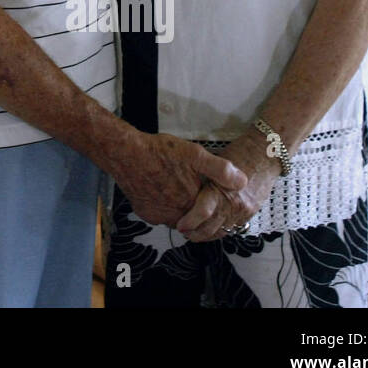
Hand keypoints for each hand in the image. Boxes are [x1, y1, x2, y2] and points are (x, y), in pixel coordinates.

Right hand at [115, 133, 247, 226]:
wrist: (124, 153)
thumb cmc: (160, 152)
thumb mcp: (194, 154)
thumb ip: (220, 169)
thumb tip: (243, 182)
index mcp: (193, 202)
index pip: (209, 209)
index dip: (208, 198)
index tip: (203, 186)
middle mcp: (177, 215)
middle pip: (192, 214)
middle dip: (192, 203)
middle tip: (186, 184)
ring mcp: (159, 216)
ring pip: (176, 216)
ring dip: (178, 206)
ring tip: (172, 185)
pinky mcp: (145, 214)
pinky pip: (159, 214)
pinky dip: (161, 206)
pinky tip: (157, 188)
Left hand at [175, 129, 281, 241]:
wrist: (266, 155)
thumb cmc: (238, 153)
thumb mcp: (215, 161)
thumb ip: (203, 179)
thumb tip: (183, 189)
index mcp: (222, 188)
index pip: (203, 212)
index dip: (189, 221)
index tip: (179, 225)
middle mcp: (234, 203)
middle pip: (212, 227)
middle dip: (195, 233)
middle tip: (182, 232)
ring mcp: (244, 211)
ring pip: (222, 231)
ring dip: (207, 235)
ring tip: (193, 235)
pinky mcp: (250, 213)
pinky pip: (233, 228)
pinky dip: (220, 231)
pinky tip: (210, 231)